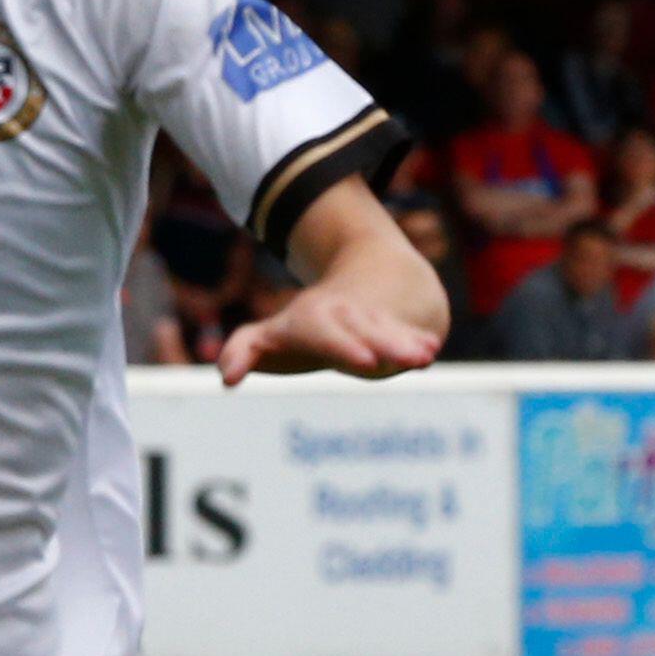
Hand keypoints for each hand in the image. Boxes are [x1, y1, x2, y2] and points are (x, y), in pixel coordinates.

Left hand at [221, 286, 444, 384]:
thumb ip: (244, 350)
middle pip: (354, 329)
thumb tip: (225, 378)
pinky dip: (417, 339)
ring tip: (422, 358)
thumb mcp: (274, 335)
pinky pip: (409, 332)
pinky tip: (429, 349)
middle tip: (372, 365)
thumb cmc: (310, 326)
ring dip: (400, 344)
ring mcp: (374, 321)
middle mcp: (344, 315)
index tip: (343, 359)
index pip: (317, 329)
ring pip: (386, 332)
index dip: (330, 342)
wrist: (374, 277)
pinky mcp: (400, 327)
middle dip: (362, 345)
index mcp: (311, 318)